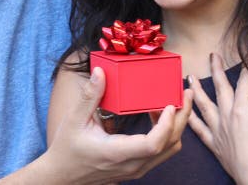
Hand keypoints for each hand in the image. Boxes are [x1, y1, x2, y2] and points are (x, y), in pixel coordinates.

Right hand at [44, 67, 191, 183]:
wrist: (63, 175)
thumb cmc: (67, 149)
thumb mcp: (74, 119)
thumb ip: (89, 95)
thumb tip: (100, 72)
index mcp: (118, 153)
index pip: (154, 143)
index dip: (166, 124)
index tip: (168, 104)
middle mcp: (132, 165)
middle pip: (170, 144)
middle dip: (182, 118)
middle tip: (184, 94)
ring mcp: (137, 169)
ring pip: (169, 149)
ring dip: (176, 126)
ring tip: (172, 102)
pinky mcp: (137, 168)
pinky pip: (162, 152)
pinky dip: (167, 133)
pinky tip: (158, 115)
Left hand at [187, 54, 247, 184]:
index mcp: (242, 110)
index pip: (244, 84)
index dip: (247, 69)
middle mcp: (226, 117)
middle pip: (221, 88)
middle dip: (217, 70)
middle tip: (213, 56)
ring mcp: (218, 130)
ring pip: (204, 105)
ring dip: (197, 90)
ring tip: (190, 78)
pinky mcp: (214, 143)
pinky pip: (199, 129)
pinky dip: (191, 118)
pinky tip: (184, 111)